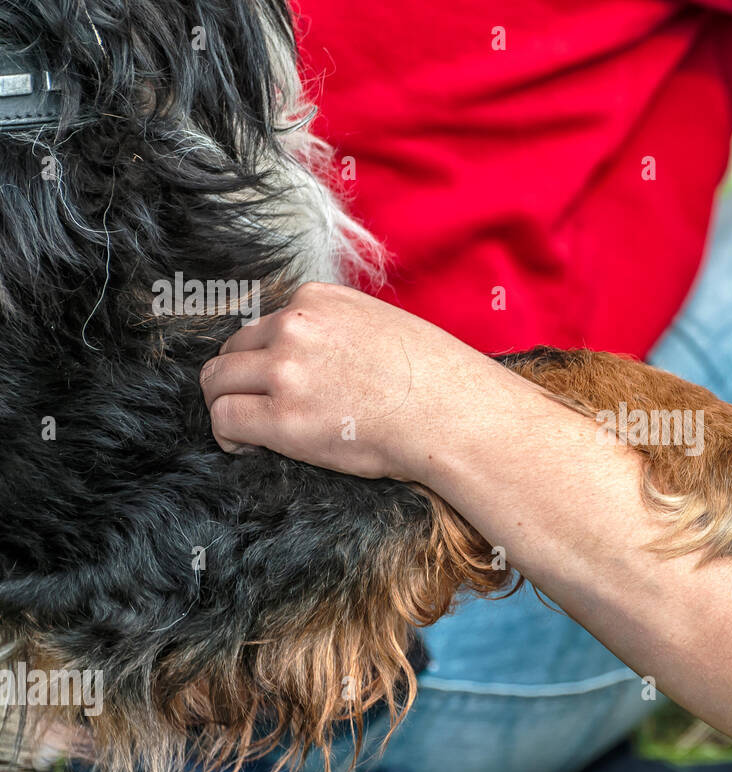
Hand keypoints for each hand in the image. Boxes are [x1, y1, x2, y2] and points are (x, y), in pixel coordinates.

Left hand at [200, 281, 441, 480]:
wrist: (452, 415)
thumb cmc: (435, 381)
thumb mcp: (384, 326)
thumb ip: (342, 329)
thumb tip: (325, 358)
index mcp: (319, 300)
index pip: (268, 323)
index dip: (269, 356)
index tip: (282, 382)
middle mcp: (296, 327)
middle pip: (234, 347)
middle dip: (240, 378)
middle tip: (255, 407)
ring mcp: (286, 371)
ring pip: (218, 380)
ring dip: (226, 404)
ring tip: (245, 431)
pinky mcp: (282, 417)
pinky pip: (226, 418)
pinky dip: (228, 435)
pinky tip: (247, 448)